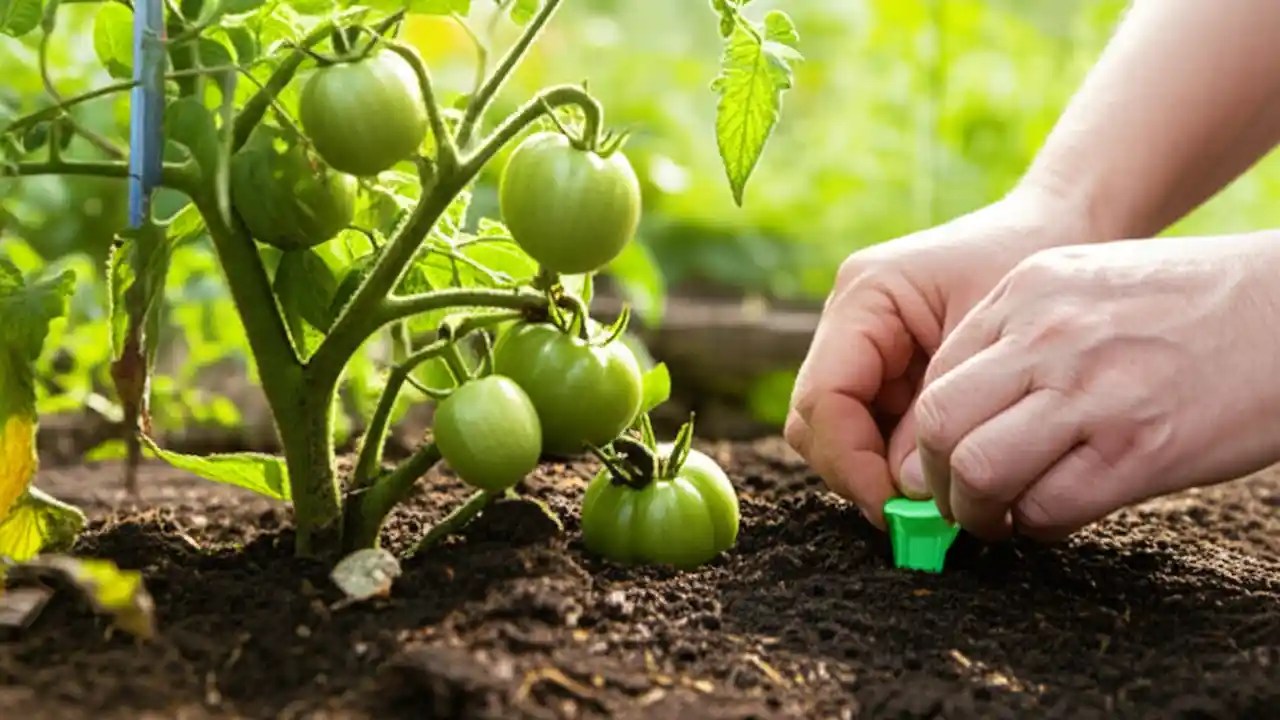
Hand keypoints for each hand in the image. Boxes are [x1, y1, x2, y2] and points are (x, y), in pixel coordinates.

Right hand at [785, 188, 1101, 527]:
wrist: (1057, 227)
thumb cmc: (1031, 263)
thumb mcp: (990, 341)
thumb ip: (938, 413)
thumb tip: (905, 492)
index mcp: (864, 296)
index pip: (823, 396)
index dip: (849, 460)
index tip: (893, 508)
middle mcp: (848, 321)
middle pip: (816, 421)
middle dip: (856, 472)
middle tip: (910, 520)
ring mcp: (862, 347)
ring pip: (835, 433)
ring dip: (875, 471)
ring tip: (930, 501)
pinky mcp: (884, 369)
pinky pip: (869, 429)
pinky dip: (894, 461)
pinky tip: (937, 476)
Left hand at [916, 232, 1279, 540]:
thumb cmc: (1193, 305)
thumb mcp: (1088, 285)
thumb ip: (1019, 333)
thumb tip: (964, 410)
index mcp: (1028, 291)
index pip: (934, 376)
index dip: (927, 434)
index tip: (941, 463)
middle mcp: (1047, 336)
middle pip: (937, 423)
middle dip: (934, 477)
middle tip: (957, 499)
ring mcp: (1092, 392)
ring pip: (977, 469)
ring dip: (976, 511)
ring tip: (999, 517)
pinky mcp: (1138, 450)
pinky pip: (1047, 508)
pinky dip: (1037, 526)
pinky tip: (1056, 515)